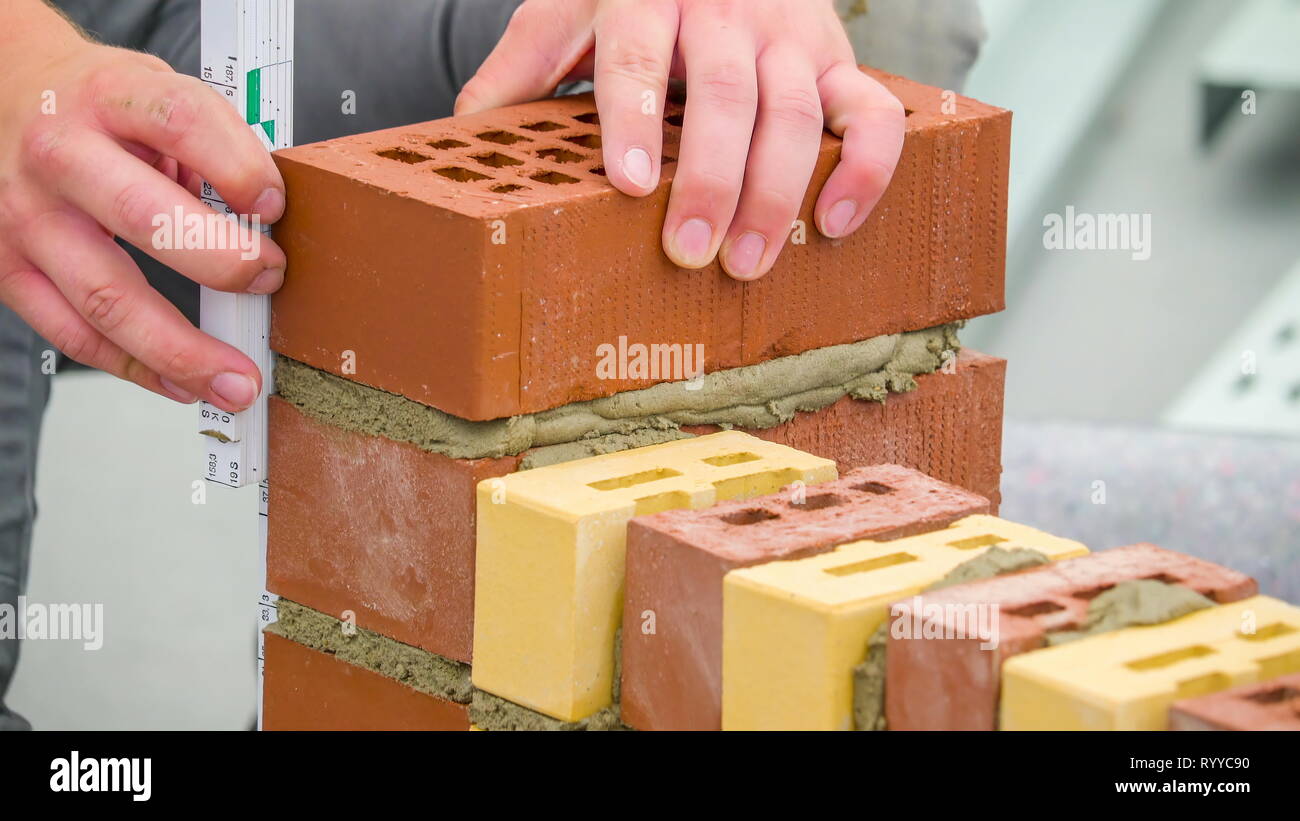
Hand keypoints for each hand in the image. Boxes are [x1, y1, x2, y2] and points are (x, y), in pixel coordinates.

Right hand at [0, 10, 285, 411]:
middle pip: (144, 217)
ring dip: (183, 351)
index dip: (238, 166)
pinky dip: (137, 368)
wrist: (6, 96)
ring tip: (237, 382)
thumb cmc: (98, 105)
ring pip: (107, 297)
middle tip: (270, 281)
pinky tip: (182, 384)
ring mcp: (28, 218)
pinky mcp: (9, 268)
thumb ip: (211, 142)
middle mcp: (61, 156)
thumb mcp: (155, 90)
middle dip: (223, 262)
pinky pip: (75, 335)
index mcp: (109, 96)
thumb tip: (269, 216)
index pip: (180, 120)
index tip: (276, 203)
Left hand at [456, 0, 904, 280]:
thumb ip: (522, 67)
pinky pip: (872, 112)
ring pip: (796, 110)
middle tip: (688, 251)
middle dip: (710, 176)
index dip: (635, 117)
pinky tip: (833, 225)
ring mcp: (791, 33)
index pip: (640, 54)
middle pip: (725, 93)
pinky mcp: (839, 60)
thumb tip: (465, 137)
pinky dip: (865, 169)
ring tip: (748, 263)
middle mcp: (727, 8)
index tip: (629, 184)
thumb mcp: (570, 13)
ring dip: (776, 192)